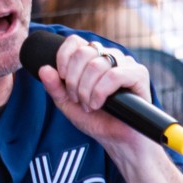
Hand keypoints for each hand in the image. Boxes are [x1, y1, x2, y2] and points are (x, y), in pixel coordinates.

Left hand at [37, 34, 152, 148]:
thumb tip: (43, 68)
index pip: (74, 41)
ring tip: (90, 105)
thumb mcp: (68, 104)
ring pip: (97, 64)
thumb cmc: (96, 120)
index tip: (63, 80)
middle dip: (74, 80)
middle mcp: (109, 56)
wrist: (117, 140)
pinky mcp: (139, 74)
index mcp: (92, 58)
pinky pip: (115, 75)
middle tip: (77, 99)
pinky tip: (99, 104)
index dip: (63, 58)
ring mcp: (125, 63)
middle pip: (83, 52)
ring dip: (87, 89)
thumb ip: (55, 87)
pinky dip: (101, 92)